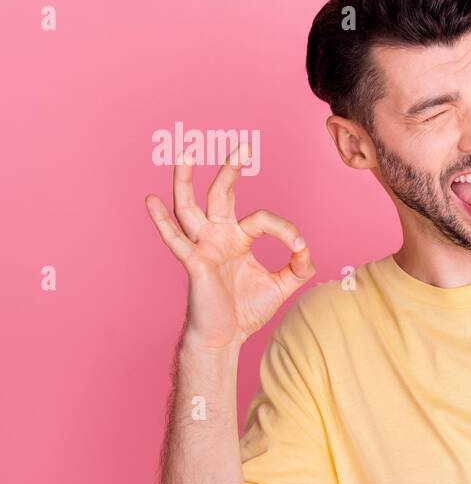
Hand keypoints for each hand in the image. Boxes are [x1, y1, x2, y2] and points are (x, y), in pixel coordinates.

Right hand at [145, 145, 314, 350]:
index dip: (285, 230)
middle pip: (222, 194)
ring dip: (185, 179)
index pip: (263, 218)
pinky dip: (161, 221)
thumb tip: (306, 249)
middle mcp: (218, 236)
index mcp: (239, 238)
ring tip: (184, 152)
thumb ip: (299, 266)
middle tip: (241, 145)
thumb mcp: (283, 285)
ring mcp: (203, 246)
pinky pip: (175, 240)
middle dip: (231, 169)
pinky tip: (151, 200)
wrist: (226, 338)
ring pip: (190, 207)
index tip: (300, 249)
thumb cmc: (248, 310)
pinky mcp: (193, 263)